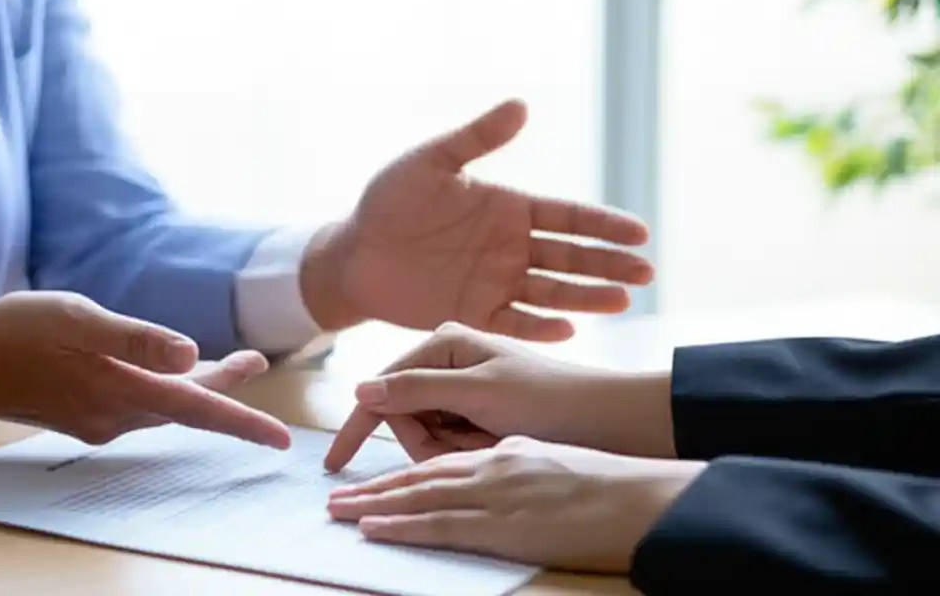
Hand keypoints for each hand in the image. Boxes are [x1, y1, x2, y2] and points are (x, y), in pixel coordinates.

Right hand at [0, 291, 290, 448]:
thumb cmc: (15, 332)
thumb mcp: (77, 318)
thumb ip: (136, 338)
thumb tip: (191, 354)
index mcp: (120, 388)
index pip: (197, 407)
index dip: (243, 419)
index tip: (281, 440)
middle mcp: (115, 414)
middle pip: (186, 406)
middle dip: (224, 387)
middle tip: (253, 361)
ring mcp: (99, 420)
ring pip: (164, 407)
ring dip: (195, 388)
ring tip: (228, 362)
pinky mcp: (84, 416)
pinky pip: (138, 406)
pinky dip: (162, 391)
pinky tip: (165, 372)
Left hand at [299, 100, 653, 340]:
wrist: (352, 253)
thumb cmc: (388, 201)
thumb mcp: (431, 162)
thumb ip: (476, 138)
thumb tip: (522, 104)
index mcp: (510, 208)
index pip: (569, 217)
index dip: (603, 225)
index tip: (639, 232)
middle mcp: (511, 247)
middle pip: (572, 257)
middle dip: (609, 265)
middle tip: (646, 273)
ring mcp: (495, 282)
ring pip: (553, 292)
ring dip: (587, 297)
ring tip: (623, 301)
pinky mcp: (473, 312)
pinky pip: (514, 321)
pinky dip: (540, 326)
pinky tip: (568, 327)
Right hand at [324, 323, 672, 470]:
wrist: (605, 418)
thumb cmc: (547, 398)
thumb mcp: (478, 393)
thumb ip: (418, 391)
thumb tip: (362, 390)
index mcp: (443, 340)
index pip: (381, 386)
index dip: (359, 425)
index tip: (336, 463)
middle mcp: (448, 356)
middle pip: (403, 414)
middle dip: (428, 441)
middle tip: (469, 446)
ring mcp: (463, 382)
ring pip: (427, 431)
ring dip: (453, 447)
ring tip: (490, 443)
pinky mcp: (478, 406)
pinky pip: (451, 437)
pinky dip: (468, 449)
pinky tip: (494, 444)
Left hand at [328, 437, 704, 573]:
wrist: (642, 499)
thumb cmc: (613, 487)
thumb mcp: (556, 464)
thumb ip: (520, 467)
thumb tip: (499, 477)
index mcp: (506, 451)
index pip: (444, 458)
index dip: (405, 469)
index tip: (379, 481)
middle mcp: (491, 466)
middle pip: (418, 472)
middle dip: (375, 484)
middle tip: (336, 494)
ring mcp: (492, 493)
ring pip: (417, 495)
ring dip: (372, 503)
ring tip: (337, 510)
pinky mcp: (498, 523)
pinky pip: (435, 523)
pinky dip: (398, 524)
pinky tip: (371, 527)